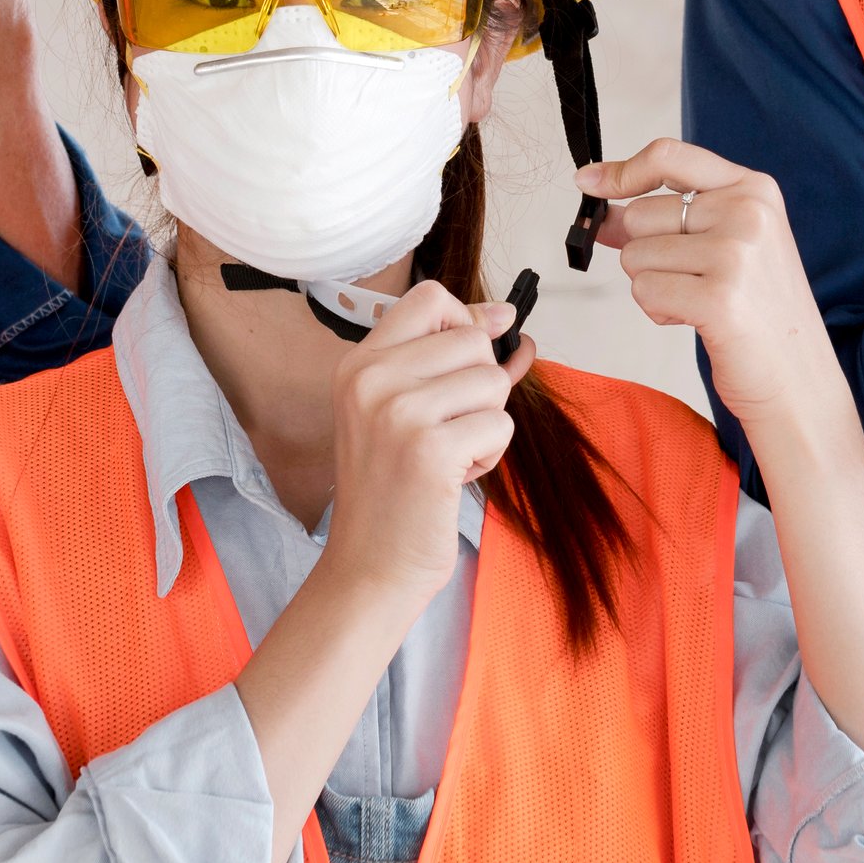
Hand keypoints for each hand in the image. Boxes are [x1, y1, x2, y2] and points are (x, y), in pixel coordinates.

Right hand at [319, 283, 524, 603]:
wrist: (370, 566)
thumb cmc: (394, 491)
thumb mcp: (404, 412)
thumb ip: (449, 360)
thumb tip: (504, 317)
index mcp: (359, 364)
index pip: (429, 296)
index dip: (466, 320)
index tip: (473, 357)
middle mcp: (371, 379)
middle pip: (472, 339)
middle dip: (481, 385)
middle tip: (450, 429)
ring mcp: (398, 412)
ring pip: (493, 380)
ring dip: (487, 422)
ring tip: (450, 455)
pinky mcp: (430, 448)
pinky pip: (500, 423)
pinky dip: (491, 454)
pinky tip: (455, 477)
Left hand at [582, 140, 845, 435]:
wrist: (800, 377)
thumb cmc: (760, 312)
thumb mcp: (725, 247)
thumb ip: (667, 221)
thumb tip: (603, 213)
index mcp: (754, 189)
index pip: (670, 155)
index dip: (621, 170)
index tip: (589, 182)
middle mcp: (748, 213)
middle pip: (641, 214)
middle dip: (648, 253)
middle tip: (693, 279)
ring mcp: (735, 254)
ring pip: (635, 256)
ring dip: (655, 287)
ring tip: (702, 301)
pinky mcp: (718, 298)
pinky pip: (644, 291)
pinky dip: (659, 311)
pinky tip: (697, 319)